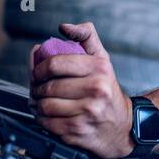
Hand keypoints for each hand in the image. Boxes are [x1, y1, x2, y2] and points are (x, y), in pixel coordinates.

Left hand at [29, 22, 132, 158]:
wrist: (122, 126)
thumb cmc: (107, 89)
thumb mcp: (102, 59)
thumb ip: (86, 37)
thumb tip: (64, 27)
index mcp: (99, 68)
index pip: (55, 63)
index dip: (38, 68)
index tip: (37, 72)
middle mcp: (96, 90)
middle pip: (48, 87)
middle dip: (36, 87)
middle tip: (37, 88)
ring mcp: (87, 112)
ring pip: (45, 105)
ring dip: (37, 104)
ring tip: (40, 101)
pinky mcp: (79, 131)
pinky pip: (47, 123)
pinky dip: (42, 119)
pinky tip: (47, 115)